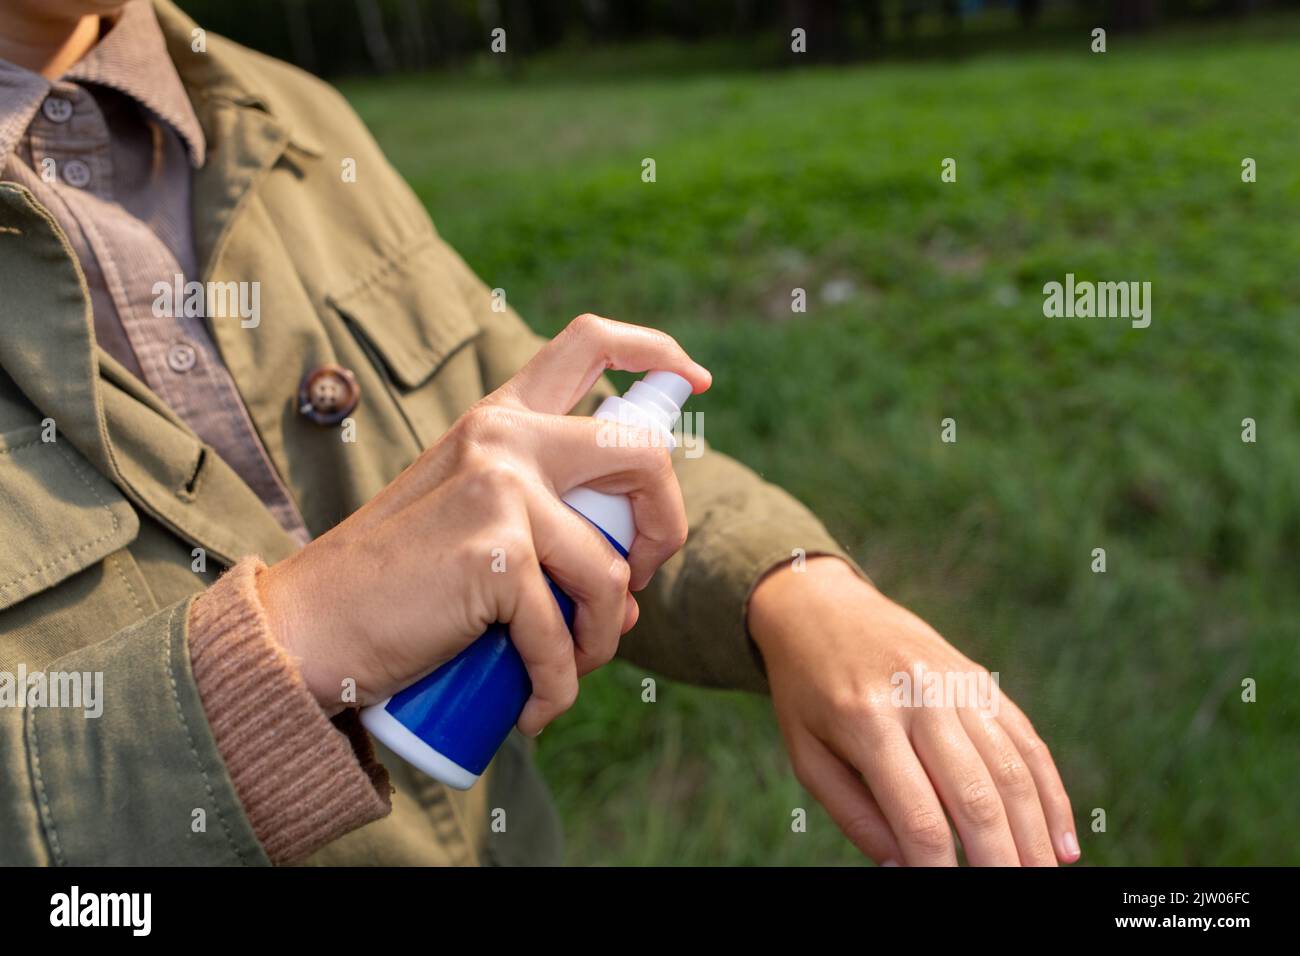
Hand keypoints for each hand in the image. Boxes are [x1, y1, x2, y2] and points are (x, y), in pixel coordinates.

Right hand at [259, 314, 710, 733]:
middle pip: (643, 453)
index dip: (657, 351)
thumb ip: (541, 524)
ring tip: (572, 668)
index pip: (590, 343)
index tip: (697, 381)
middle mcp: (502, 437)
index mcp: (498, 418)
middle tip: (638, 581)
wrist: (309, 627)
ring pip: (611, 570)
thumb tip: (627, 589)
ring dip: (605, 636)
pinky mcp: (494, 555)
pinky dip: (560, 684)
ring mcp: (500, 490)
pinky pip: (564, 635)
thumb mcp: (471, 519)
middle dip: (666, 526)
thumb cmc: (394, 585)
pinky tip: (538, 709)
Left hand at [748, 557, 1078, 865]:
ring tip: (1046, 879)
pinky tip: (1062, 842)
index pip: (917, 815)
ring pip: (1013, 770)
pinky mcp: (980, 679)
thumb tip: (904, 868)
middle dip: (1001, 861)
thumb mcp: (807, 754)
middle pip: (976, 797)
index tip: (951, 896)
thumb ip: (855, 815)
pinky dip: (1051, 794)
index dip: (939, 869)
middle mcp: (919, 697)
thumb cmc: (807, 693)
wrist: (820, 607)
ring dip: (1036, 836)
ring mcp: (956, 683)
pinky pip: (1027, 740)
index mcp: (866, 720)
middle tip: (1019, 901)